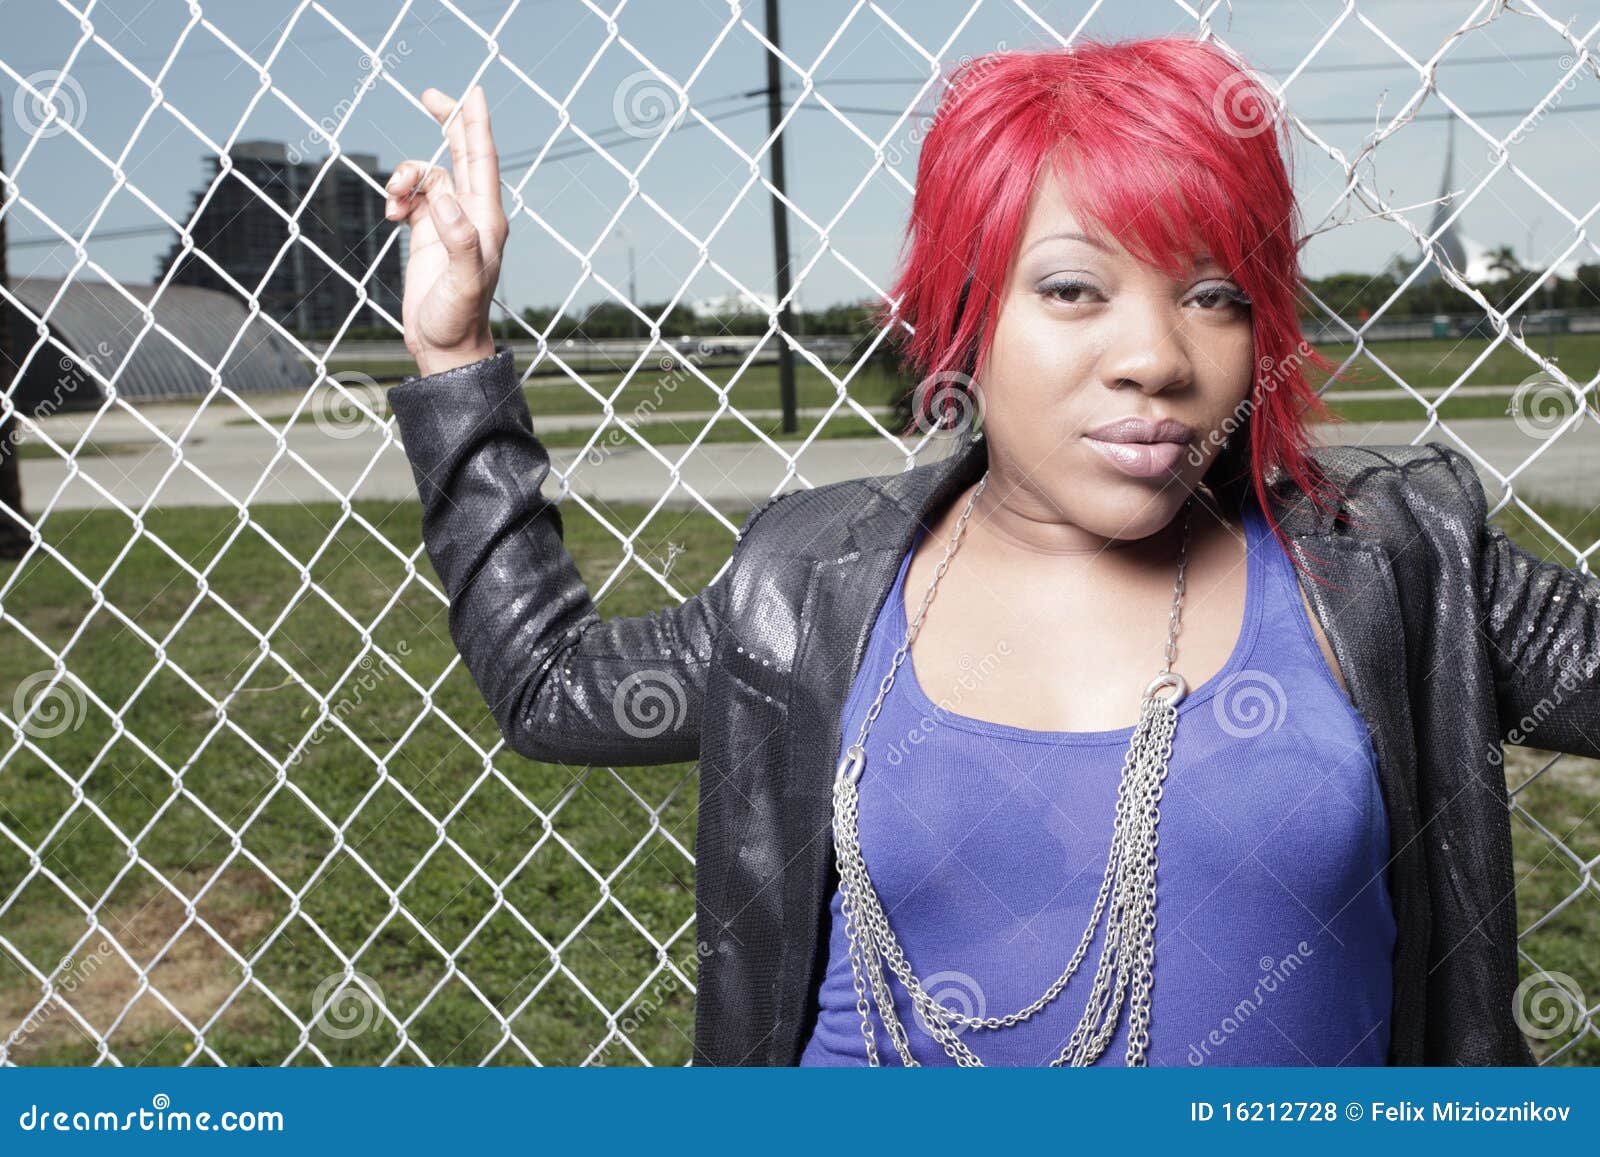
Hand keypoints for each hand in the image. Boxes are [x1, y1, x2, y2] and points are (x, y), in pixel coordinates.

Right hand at [385, 84, 505, 376]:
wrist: (446, 347)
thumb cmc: (459, 318)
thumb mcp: (464, 281)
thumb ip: (459, 240)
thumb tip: (445, 200)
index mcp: (487, 219)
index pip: (483, 160)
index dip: (476, 124)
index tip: (471, 91)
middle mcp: (471, 215)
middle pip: (460, 155)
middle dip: (447, 123)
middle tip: (430, 94)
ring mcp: (449, 224)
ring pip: (427, 177)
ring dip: (405, 178)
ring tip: (393, 201)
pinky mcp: (428, 235)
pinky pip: (413, 198)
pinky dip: (398, 197)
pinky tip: (391, 214)